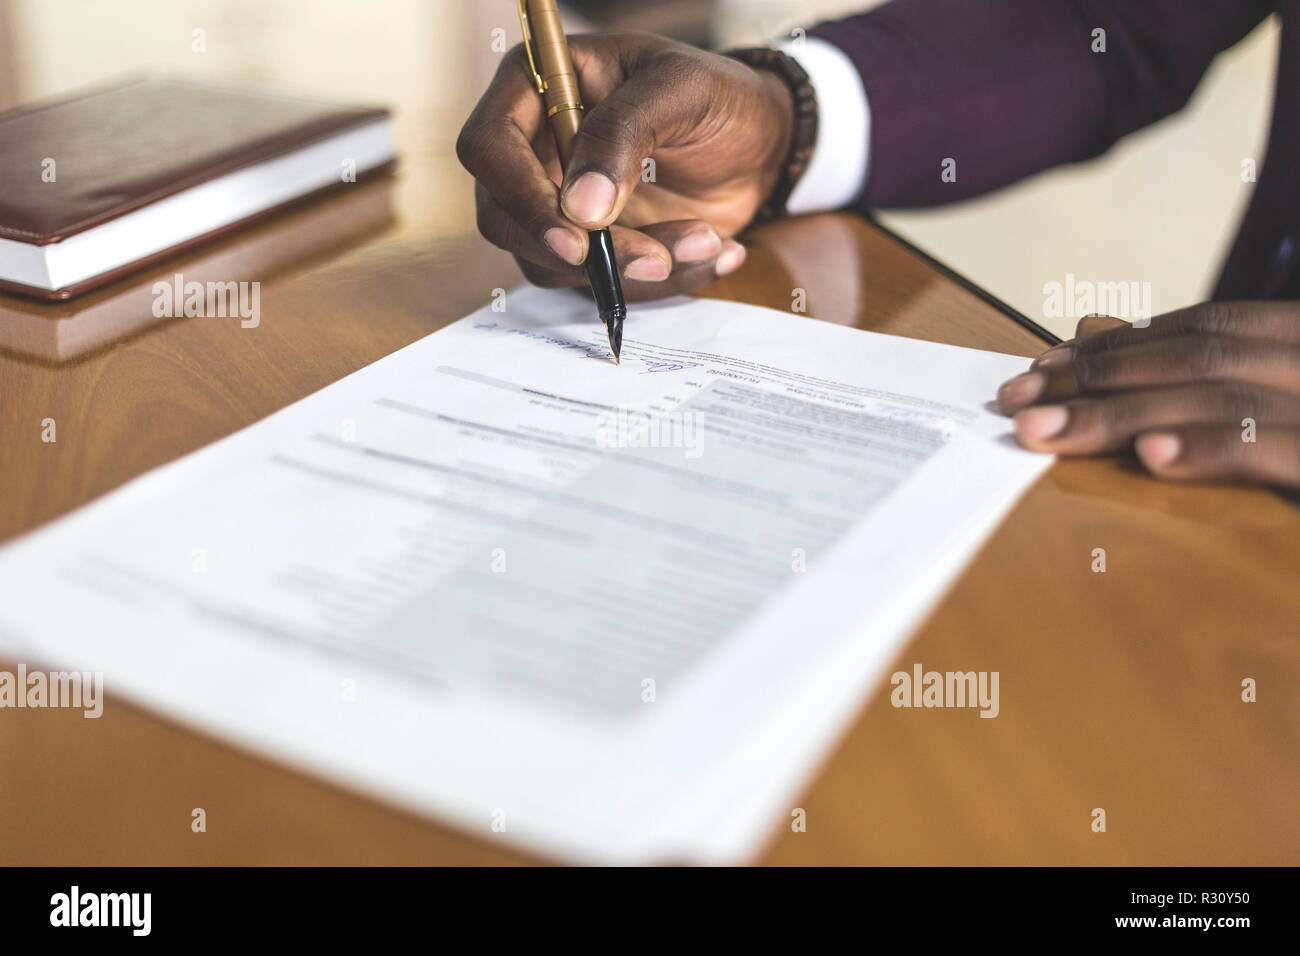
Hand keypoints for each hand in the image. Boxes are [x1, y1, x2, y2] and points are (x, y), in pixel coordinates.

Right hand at [457, 33, 793, 298]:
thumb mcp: (680, 89)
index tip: (578, 236)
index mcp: (537, 87)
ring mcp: (558, 204)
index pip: (489, 148)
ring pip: (554, 264)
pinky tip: (710, 251)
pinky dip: (659, 282)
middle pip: (505, 220)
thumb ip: (625, 133)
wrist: (759, 141)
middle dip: (581, 253)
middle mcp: (534, 150)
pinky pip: (600, 284)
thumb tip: (580, 208)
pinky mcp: (592, 246)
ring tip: (704, 239)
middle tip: (654, 259)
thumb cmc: (717, 95)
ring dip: (631, 270)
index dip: (521, 197)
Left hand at [996, 303, 1299, 487]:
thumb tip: (1098, 336)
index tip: (1036, 373)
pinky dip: (1214, 447)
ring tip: (1048, 432)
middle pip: (1195, 356)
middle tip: (1016, 406)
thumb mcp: (1273, 410)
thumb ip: (1198, 374)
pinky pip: (1275, 446)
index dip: (1112, 348)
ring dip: (1122, 412)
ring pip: (1220, 392)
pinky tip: (1153, 455)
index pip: (1198, 329)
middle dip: (1095, 379)